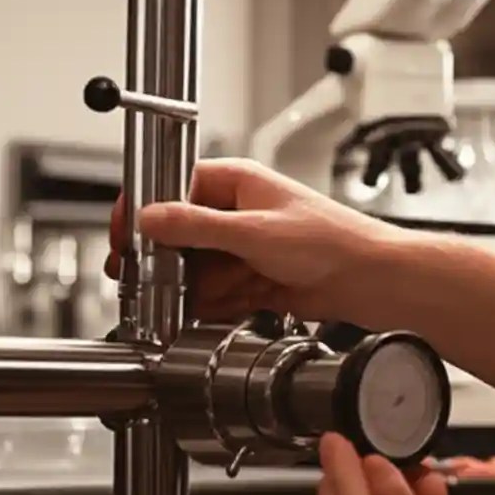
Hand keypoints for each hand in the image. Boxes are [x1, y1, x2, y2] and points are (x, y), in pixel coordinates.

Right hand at [106, 159, 407, 322]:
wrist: (371, 281)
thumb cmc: (331, 241)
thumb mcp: (253, 231)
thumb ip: (196, 227)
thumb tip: (150, 219)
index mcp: (237, 183)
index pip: (174, 187)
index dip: (145, 210)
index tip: (124, 234)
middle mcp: (239, 212)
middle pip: (181, 234)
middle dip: (166, 260)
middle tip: (142, 279)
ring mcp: (247, 248)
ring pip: (198, 269)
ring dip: (192, 287)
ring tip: (191, 299)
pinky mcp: (256, 280)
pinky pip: (218, 293)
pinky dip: (213, 305)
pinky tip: (214, 311)